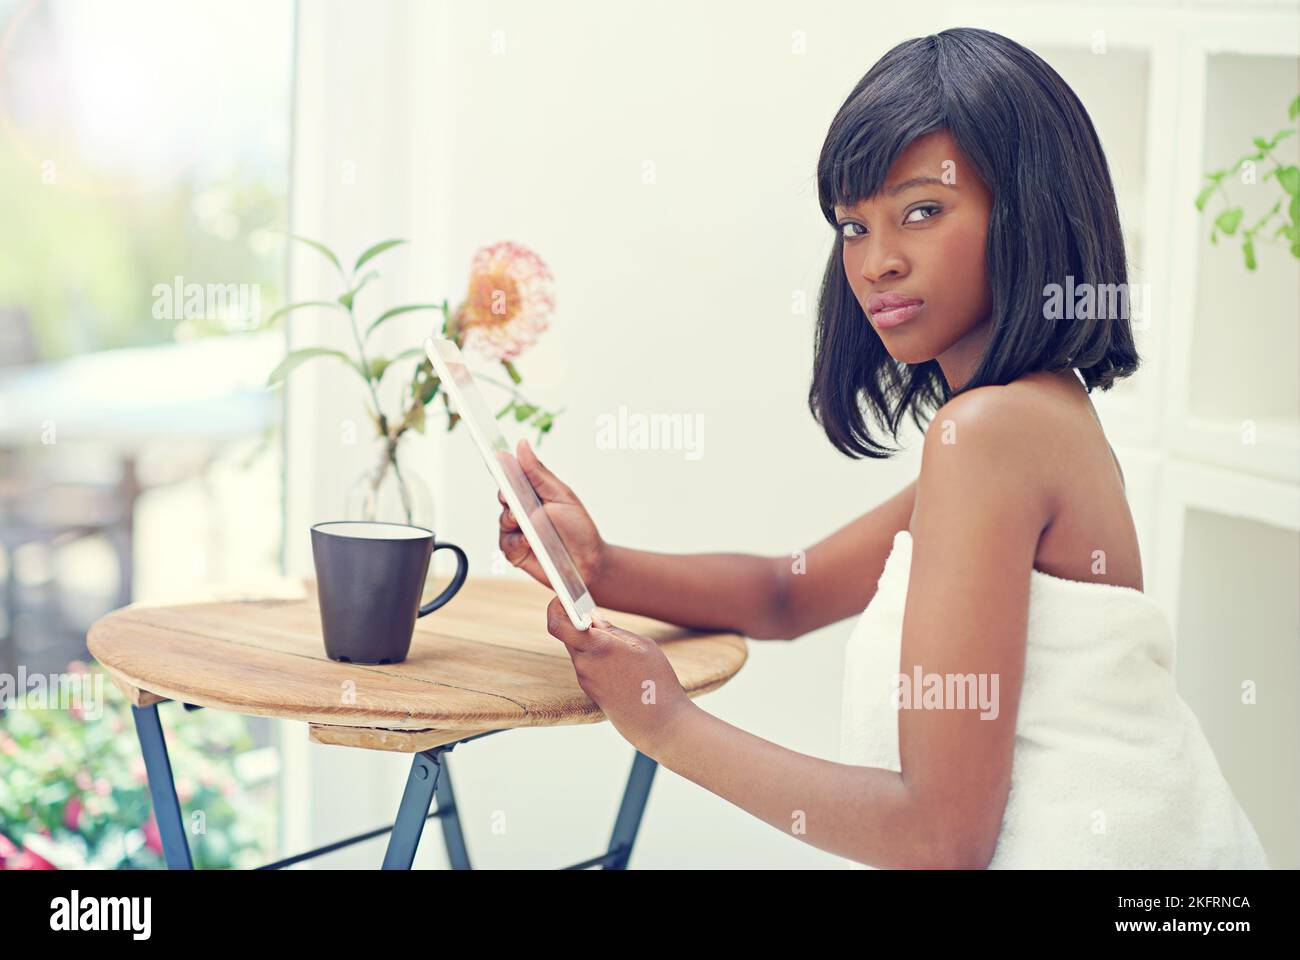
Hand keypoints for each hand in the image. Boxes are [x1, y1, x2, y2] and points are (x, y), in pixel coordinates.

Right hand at [498, 438, 606, 587]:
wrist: (589, 561)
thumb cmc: (578, 527)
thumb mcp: (561, 495)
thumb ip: (538, 472)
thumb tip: (521, 444)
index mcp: (532, 492)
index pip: (512, 476)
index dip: (502, 467)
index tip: (496, 457)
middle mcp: (522, 510)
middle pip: (503, 496)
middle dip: (506, 494)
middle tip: (511, 495)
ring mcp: (516, 531)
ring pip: (503, 519)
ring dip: (513, 519)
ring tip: (526, 521)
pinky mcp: (515, 551)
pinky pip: (506, 543)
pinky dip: (515, 541)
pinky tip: (528, 541)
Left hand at [545, 596, 690, 756]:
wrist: (659, 723)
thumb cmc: (656, 681)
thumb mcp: (642, 646)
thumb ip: (613, 631)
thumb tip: (593, 619)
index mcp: (598, 647)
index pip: (559, 624)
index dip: (556, 607)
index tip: (562, 597)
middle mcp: (585, 664)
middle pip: (568, 635)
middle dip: (577, 623)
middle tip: (592, 612)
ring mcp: (586, 679)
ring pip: (578, 650)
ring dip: (590, 641)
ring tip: (616, 641)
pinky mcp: (590, 690)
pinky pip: (587, 665)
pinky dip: (596, 656)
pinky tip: (618, 661)